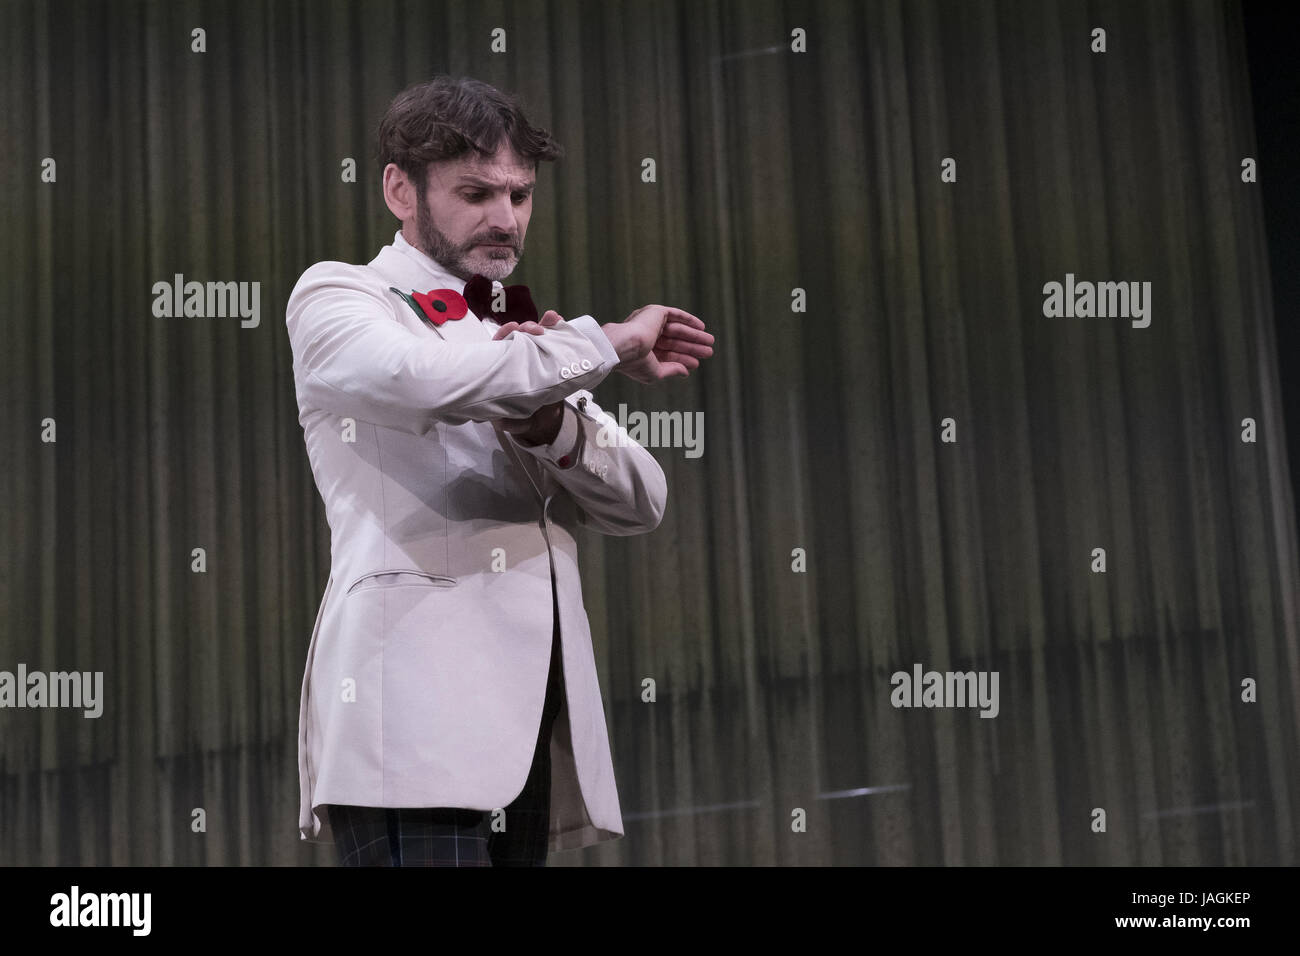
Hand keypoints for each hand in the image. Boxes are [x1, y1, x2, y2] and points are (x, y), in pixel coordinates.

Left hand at [493, 309, 565, 443]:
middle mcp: (520, 359)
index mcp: (507, 369)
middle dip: (527, 327)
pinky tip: (561, 320)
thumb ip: (510, 422)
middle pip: (520, 336)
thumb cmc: (526, 417)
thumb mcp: (517, 422)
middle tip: (536, 329)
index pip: (500, 347)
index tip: (512, 329)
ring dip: (544, 323)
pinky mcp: (552, 357)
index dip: (504, 335)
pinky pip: (554, 340)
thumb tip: (500, 423)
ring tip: (553, 318)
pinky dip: (558, 328)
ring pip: (537, 334)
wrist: (546, 420)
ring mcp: (537, 356)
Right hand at [602, 306, 713, 383]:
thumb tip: (685, 372)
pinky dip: (689, 319)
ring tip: (709, 341)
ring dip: (694, 335)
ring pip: (677, 329)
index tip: (696, 364)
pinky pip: (676, 314)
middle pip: (675, 341)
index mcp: (642, 351)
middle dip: (692, 347)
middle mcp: (646, 335)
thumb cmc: (635, 362)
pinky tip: (701, 326)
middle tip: (708, 352)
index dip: (682, 359)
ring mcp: (650, 323)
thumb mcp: (656, 372)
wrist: (624, 346)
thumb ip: (671, 370)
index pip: (667, 354)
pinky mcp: (655, 312)